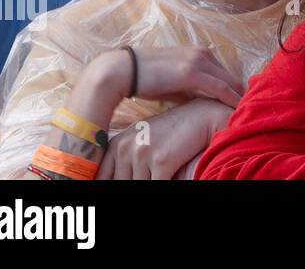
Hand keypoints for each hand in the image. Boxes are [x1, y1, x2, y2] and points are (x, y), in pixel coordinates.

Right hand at [67, 45, 242, 130]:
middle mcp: (202, 54)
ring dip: (239, 97)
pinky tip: (238, 109)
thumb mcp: (172, 82)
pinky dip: (231, 99)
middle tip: (252, 109)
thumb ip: (190, 89)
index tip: (242, 103)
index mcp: (198, 53)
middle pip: (231, 76)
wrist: (121, 71)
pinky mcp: (191, 73)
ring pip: (229, 82)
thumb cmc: (144, 79)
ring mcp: (198, 61)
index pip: (224, 73)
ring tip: (248, 112)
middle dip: (241, 93)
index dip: (234, 89)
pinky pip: (220, 88)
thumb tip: (202, 102)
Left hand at [95, 99, 232, 179]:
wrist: (202, 116)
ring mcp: (142, 153)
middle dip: (135, 184)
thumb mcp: (143, 140)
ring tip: (160, 177)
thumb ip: (125, 159)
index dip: (107, 184)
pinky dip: (165, 185)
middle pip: (121, 185)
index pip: (101, 178)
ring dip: (151, 183)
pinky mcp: (161, 160)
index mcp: (116, 145)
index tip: (116, 187)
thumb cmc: (173, 132)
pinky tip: (171, 178)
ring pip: (139, 187)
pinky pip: (157, 186)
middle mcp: (125, 148)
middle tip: (149, 178)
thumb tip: (109, 179)